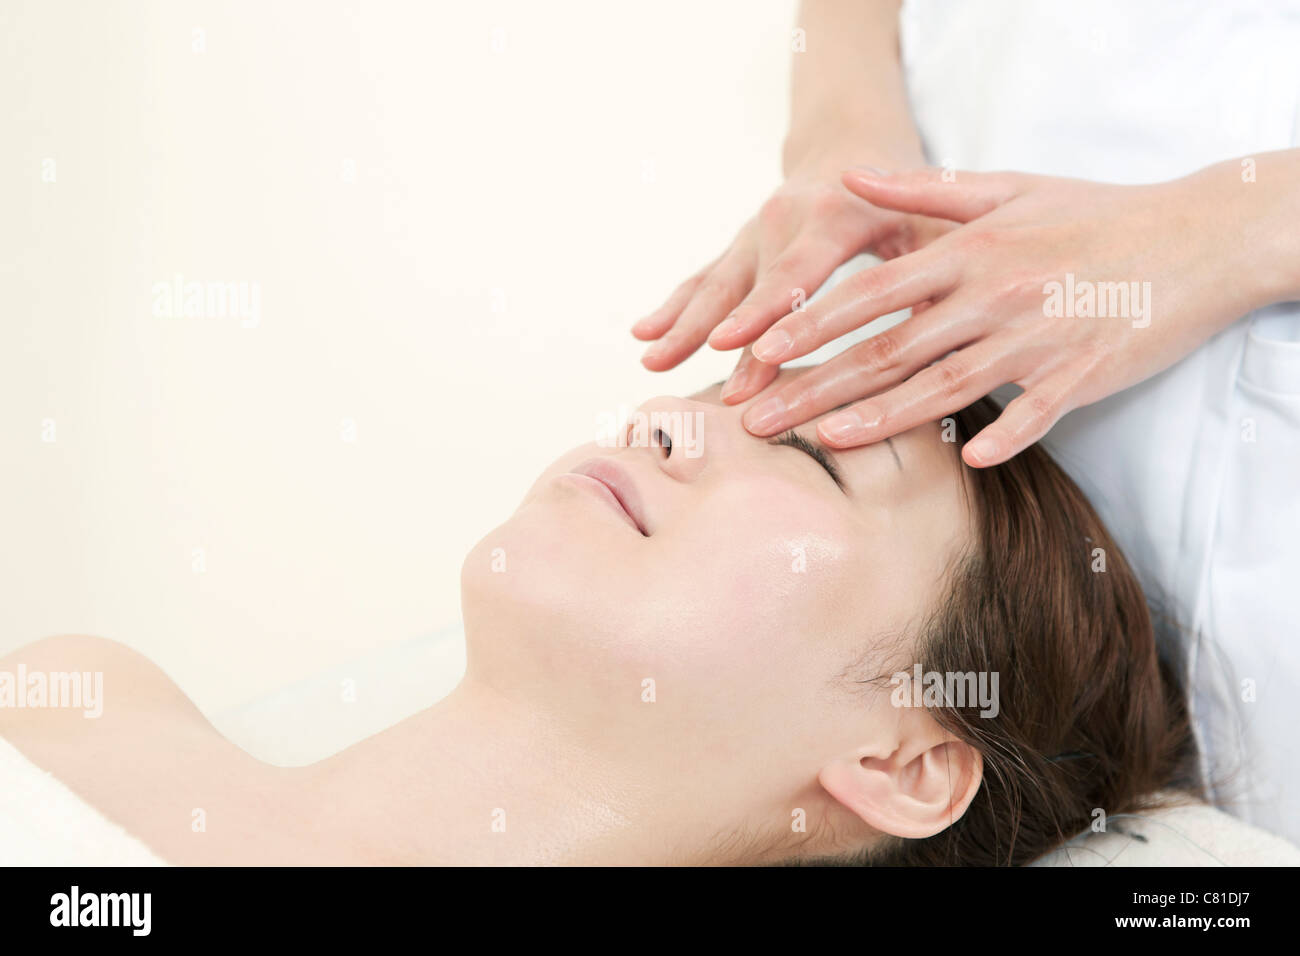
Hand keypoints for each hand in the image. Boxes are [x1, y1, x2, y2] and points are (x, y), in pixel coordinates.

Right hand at [631, 151, 953, 399]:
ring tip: (652, 360)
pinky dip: (673, 306)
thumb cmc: (910, 196)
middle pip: (752, 287)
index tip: (749, 349)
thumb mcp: (937, 221)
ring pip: (716, 284)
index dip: (773, 313)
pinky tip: (642, 333)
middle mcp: (786, 219)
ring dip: (684, 325)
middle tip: (718, 390)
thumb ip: (938, 268)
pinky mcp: (739, 247)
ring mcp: (755, 233)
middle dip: (729, 340)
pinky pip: (702, 279)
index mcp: (838, 214)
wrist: (853, 143)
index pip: (801, 273)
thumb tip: (946, 328)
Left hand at [730, 160, 1276, 465]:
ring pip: (945, 385)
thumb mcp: (1007, 187)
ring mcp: (1038, 336)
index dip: (810, 322)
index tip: (757, 349)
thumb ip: (922, 188)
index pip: (871, 292)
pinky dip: (1006, 435)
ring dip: (881, 418)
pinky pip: (1037, 411)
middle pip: (889, 349)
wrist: (1197, 236)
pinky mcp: (1083, 372)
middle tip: (757, 416)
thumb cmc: (1093, 214)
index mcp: (969, 251)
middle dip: (816, 385)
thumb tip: (849, 173)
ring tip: (822, 442)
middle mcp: (993, 294)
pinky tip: (967, 461)